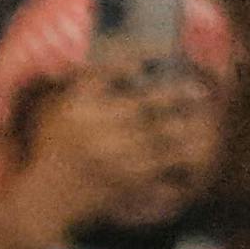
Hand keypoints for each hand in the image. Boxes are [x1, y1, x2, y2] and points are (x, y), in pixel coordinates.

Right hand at [1, 49, 195, 246]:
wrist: (45, 199)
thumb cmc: (53, 147)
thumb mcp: (55, 109)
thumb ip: (78, 80)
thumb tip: (96, 49)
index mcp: (76, 103)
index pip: (111, 70)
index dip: (141, 56)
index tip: (165, 49)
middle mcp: (93, 126)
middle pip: (143, 102)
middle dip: (175, 92)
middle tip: (197, 85)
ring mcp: (111, 154)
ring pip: (160, 132)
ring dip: (186, 121)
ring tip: (204, 110)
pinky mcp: (125, 178)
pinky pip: (162, 161)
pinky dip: (182, 150)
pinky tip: (196, 142)